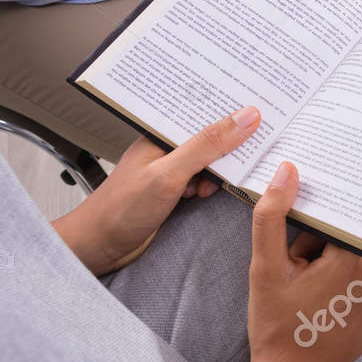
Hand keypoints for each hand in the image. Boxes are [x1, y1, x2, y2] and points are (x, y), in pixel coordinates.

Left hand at [52, 106, 262, 274]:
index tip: (264, 112)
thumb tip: (245, 118)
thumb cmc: (120, 210)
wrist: (97, 248)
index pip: (204, 112)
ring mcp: (169, 170)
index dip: (232, 112)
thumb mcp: (169, 174)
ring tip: (210, 184)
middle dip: (231, 144)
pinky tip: (205, 195)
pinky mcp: (173, 191)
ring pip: (210, 160)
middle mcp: (166, 148)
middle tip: (256, 148)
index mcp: (160, 133)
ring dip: (220, 171)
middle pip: (211, 136)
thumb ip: (207, 145)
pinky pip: (203, 180)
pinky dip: (211, 187)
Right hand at [244, 163, 361, 361]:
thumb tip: (288, 170)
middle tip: (298, 275)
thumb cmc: (276, 326)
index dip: (309, 235)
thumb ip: (272, 215)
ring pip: (360, 255)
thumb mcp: (265, 267)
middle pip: (349, 236)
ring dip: (335, 264)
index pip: (336, 220)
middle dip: (321, 248)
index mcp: (355, 258)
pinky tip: (327, 302)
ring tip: (310, 291)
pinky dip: (349, 282)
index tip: (296, 252)